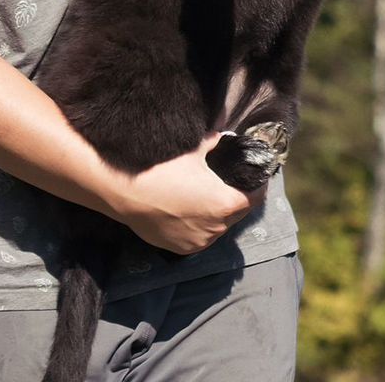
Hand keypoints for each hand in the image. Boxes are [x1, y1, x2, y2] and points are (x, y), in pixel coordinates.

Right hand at [107, 133, 265, 254]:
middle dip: (237, 199)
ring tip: (206, 196)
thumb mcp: (193, 150)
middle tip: (230, 182)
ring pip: (218, 227)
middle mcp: (216, 228)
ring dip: (218, 214)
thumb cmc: (163, 169)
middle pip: (238, 213)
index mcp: (224, 204)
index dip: (258, 186)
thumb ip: (214, 142)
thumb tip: (222, 135)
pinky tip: (190, 210)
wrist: (125, 192)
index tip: (255, 176)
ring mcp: (198, 242)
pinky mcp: (181, 249)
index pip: (254, 199)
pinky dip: (200, 225)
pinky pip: (200, 236)